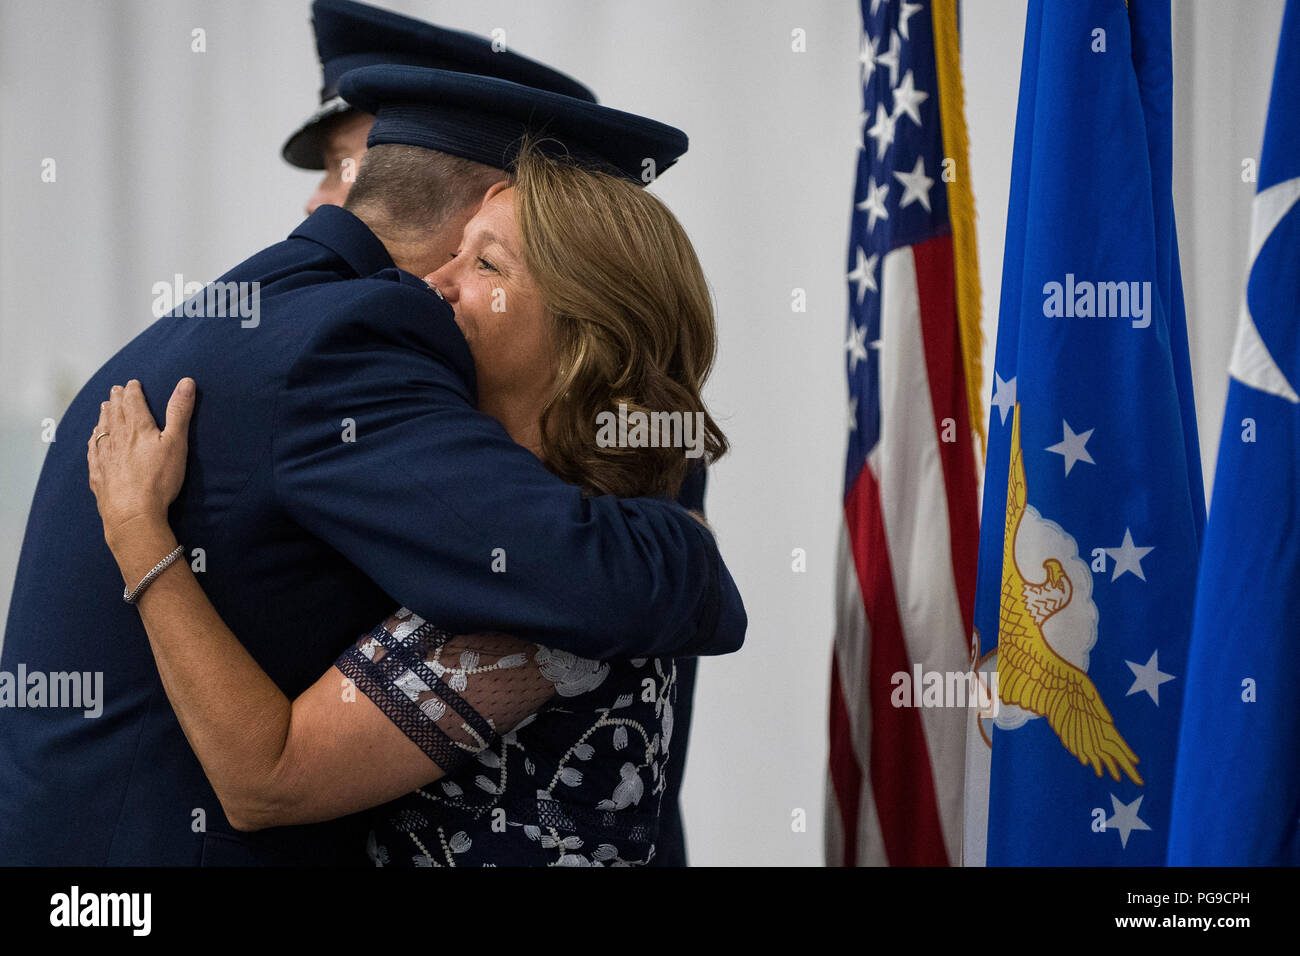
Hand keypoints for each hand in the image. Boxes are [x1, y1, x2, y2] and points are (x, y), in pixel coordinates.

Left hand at [88, 378, 195, 546]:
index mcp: (137, 428)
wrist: (133, 514)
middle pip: (115, 413)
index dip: (133, 390)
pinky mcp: (98, 474)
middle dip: (117, 399)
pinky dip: (94, 440)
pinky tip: (94, 439)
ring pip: (102, 430)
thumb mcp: (176, 443)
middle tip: (116, 390)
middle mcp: (116, 438)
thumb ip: (179, 412)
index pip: (132, 402)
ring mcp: (104, 456)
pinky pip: (93, 451)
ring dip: (104, 416)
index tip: (132, 383)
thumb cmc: (159, 479)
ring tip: (105, 408)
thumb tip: (186, 382)